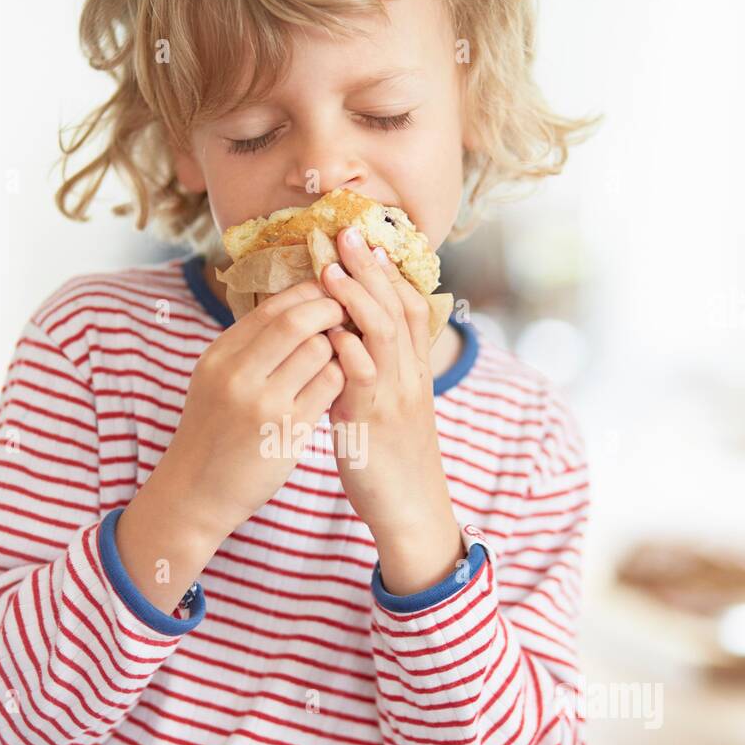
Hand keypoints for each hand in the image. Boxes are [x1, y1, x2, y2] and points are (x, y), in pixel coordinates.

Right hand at [165, 281, 345, 536]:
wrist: (194, 493)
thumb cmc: (212, 433)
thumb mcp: (214, 380)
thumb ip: (247, 346)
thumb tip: (294, 305)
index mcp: (219, 356)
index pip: (272, 306)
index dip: (308, 293)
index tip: (329, 295)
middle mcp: (237, 374)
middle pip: (298, 320)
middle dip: (331, 310)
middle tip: (348, 316)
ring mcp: (263, 403)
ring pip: (320, 351)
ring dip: (339, 347)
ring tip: (343, 354)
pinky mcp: (288, 430)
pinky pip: (330, 386)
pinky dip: (341, 377)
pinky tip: (339, 385)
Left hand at [320, 227, 457, 543]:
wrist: (411, 512)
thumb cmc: (391, 462)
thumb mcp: (387, 408)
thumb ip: (370, 374)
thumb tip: (342, 342)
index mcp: (414, 371)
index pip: (410, 306)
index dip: (389, 272)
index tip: (367, 239)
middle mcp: (411, 377)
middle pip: (398, 307)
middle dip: (371, 268)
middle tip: (346, 232)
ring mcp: (396, 398)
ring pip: (385, 335)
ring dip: (357, 298)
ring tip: (331, 269)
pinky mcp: (375, 423)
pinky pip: (365, 379)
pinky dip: (349, 351)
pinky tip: (330, 332)